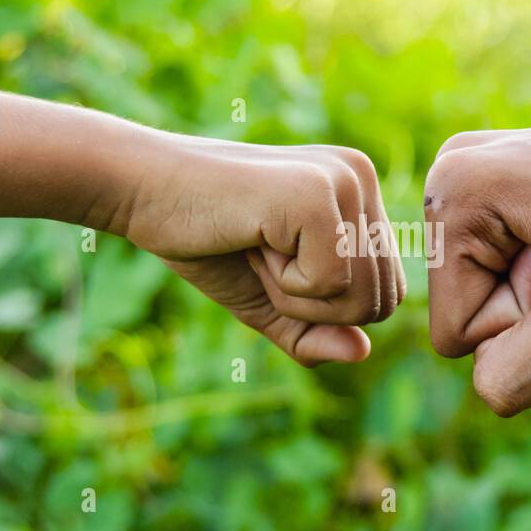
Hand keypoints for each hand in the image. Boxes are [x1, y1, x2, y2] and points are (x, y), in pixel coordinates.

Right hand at [122, 135, 405, 365]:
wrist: (144, 193)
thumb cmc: (206, 241)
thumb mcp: (270, 301)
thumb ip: (316, 333)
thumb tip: (363, 352)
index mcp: (360, 193)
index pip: (387, 292)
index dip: (329, 309)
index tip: (275, 264)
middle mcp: (361, 177)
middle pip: (383, 301)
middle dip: (316, 308)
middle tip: (263, 257)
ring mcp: (344, 181)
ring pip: (362, 299)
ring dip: (297, 296)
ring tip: (259, 247)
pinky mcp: (317, 194)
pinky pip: (331, 285)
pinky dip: (284, 283)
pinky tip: (253, 240)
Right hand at [424, 112, 530, 414]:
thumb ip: (518, 372)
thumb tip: (484, 386)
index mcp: (454, 194)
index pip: (455, 334)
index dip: (528, 324)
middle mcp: (450, 176)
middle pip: (467, 313)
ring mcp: (477, 176)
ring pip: (489, 295)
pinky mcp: (503, 184)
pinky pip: (506, 270)